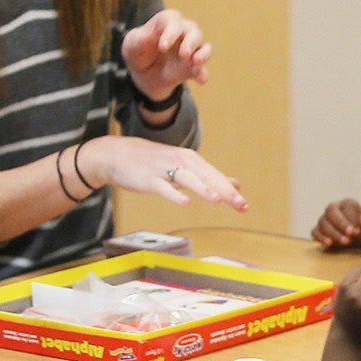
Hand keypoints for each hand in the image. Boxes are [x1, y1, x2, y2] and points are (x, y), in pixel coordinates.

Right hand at [85, 135, 248, 211]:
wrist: (115, 155)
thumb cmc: (152, 162)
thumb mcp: (183, 166)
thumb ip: (209, 177)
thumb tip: (235, 184)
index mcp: (191, 160)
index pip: (215, 176)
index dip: (230, 190)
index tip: (244, 205)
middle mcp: (180, 162)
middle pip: (206, 177)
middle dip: (224, 191)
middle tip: (241, 205)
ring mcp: (163, 170)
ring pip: (187, 179)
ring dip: (203, 188)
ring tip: (218, 200)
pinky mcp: (148, 179)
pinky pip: (162, 187)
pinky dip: (174, 194)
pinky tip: (185, 202)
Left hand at [122, 8, 210, 99]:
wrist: (144, 73)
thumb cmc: (138, 51)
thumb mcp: (131, 46)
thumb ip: (137, 40)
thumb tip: (146, 36)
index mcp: (166, 23)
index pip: (172, 21)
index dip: (170, 32)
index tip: (162, 47)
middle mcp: (183, 33)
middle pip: (193, 30)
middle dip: (191, 42)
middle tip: (183, 54)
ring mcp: (191, 50)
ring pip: (204, 46)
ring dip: (203, 54)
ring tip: (196, 62)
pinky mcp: (194, 66)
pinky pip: (203, 68)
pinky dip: (203, 73)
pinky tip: (201, 80)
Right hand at [313, 198, 360, 248]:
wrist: (358, 236)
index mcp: (347, 203)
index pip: (345, 207)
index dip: (351, 219)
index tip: (356, 230)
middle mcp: (333, 208)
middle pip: (331, 212)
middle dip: (340, 225)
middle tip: (350, 235)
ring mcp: (324, 219)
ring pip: (323, 223)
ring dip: (334, 233)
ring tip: (345, 242)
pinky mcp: (318, 230)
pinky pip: (315, 232)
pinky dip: (321, 237)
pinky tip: (329, 243)